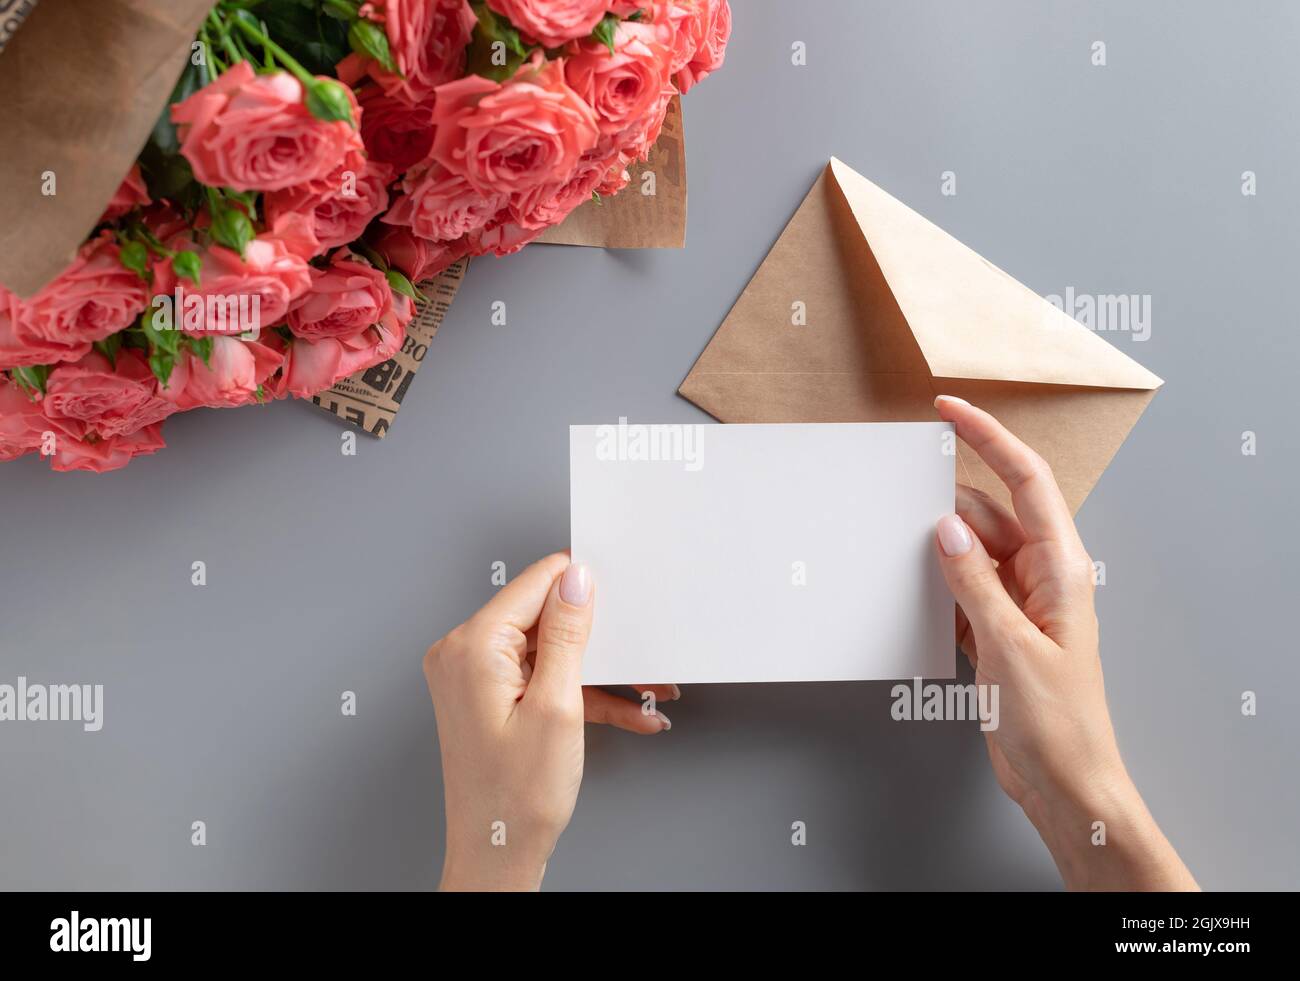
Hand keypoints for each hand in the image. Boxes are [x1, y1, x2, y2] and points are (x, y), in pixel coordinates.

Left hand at [424, 552, 674, 890]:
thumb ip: (567, 634)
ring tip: (647, 689)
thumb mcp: (558, 707)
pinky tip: (628, 713)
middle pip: (545, 620)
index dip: (583, 585)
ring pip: (551, 653)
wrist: (496, 857)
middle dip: (601, 639)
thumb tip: (575, 579)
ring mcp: (475, 678)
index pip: (535, 584)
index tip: (620, 591)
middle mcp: (465, 655)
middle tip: (644, 654)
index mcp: (473, 647)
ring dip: (601, 672)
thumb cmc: (514, 800)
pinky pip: (543, 680)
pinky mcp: (490, 698)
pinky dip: (583, 695)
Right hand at [932, 395, 1195, 890]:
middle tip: (899, 491)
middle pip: (990, 513)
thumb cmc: (1058, 723)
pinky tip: (913, 592)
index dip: (989, 438)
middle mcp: (1042, 577)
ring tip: (896, 546)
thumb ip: (976, 582)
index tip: (951, 410)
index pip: (1026, 481)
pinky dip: (937, 585)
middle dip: (946, 500)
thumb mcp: (1010, 646)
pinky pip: (962, 588)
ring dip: (938, 549)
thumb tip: (946, 529)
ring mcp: (1018, 603)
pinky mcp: (997, 630)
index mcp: (1062, 569)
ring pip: (971, 551)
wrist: (1064, 784)